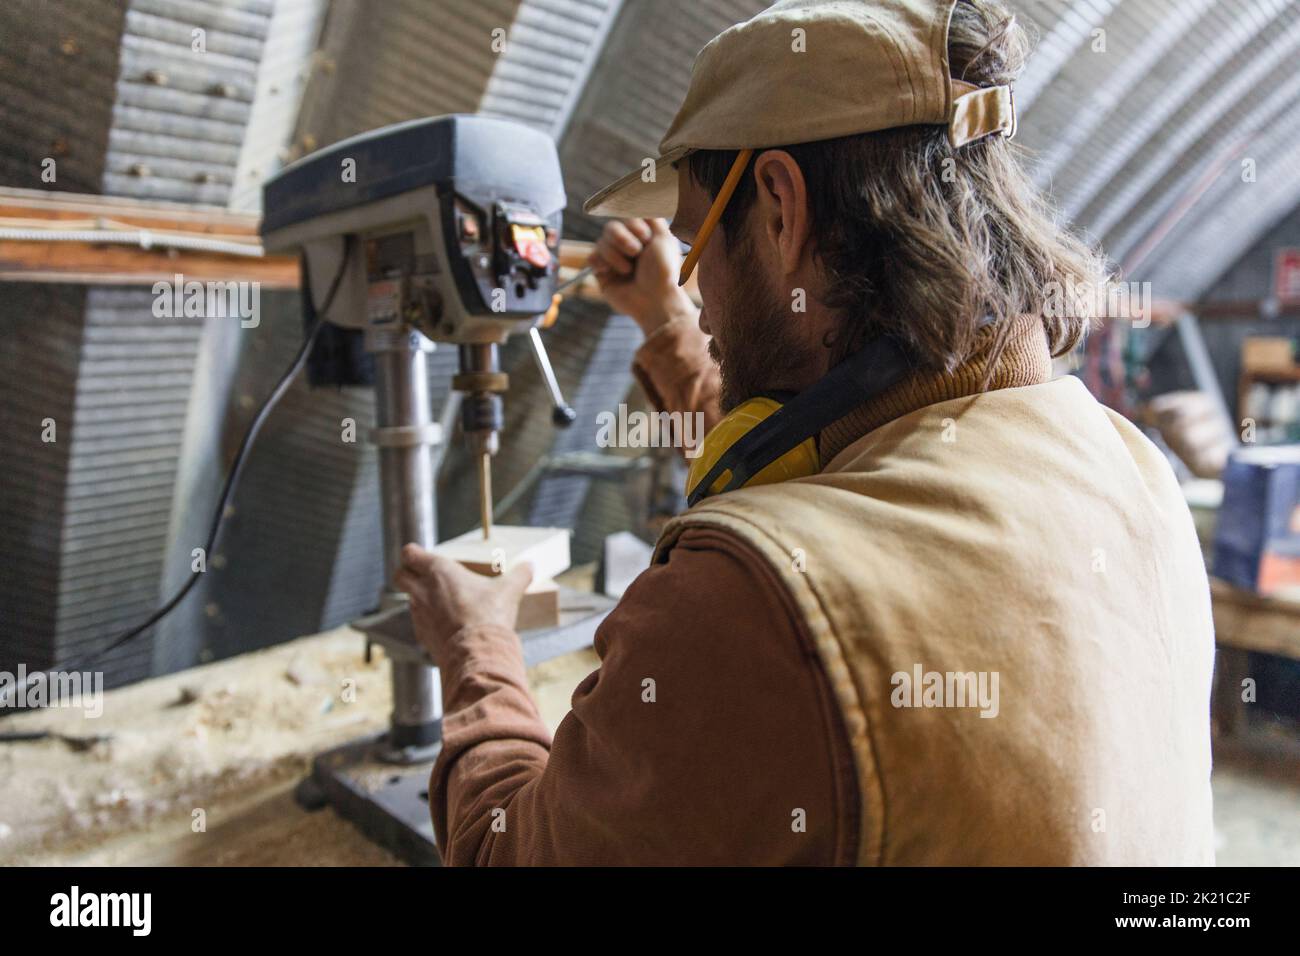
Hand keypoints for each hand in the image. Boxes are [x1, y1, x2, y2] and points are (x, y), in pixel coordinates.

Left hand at [394, 543, 533, 661]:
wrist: (477, 654)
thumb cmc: (489, 616)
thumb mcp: (509, 590)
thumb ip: (520, 574)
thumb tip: (531, 565)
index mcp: (439, 572)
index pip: (409, 553)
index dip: (413, 553)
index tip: (423, 556)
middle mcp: (423, 591)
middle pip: (399, 575)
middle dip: (407, 573)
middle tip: (424, 575)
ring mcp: (419, 614)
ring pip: (408, 600)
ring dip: (419, 598)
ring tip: (441, 601)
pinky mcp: (422, 635)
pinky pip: (419, 622)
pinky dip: (427, 621)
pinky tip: (445, 624)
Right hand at [588, 218, 696, 334]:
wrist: (654, 299)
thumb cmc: (663, 271)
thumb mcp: (664, 237)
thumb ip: (652, 215)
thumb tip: (640, 199)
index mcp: (641, 236)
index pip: (625, 217)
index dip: (633, 226)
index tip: (646, 239)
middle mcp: (626, 245)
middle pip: (610, 227)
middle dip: (623, 239)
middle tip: (637, 253)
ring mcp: (613, 259)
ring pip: (601, 241)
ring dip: (616, 255)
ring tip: (629, 270)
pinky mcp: (602, 273)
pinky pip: (592, 257)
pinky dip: (603, 263)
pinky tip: (614, 273)